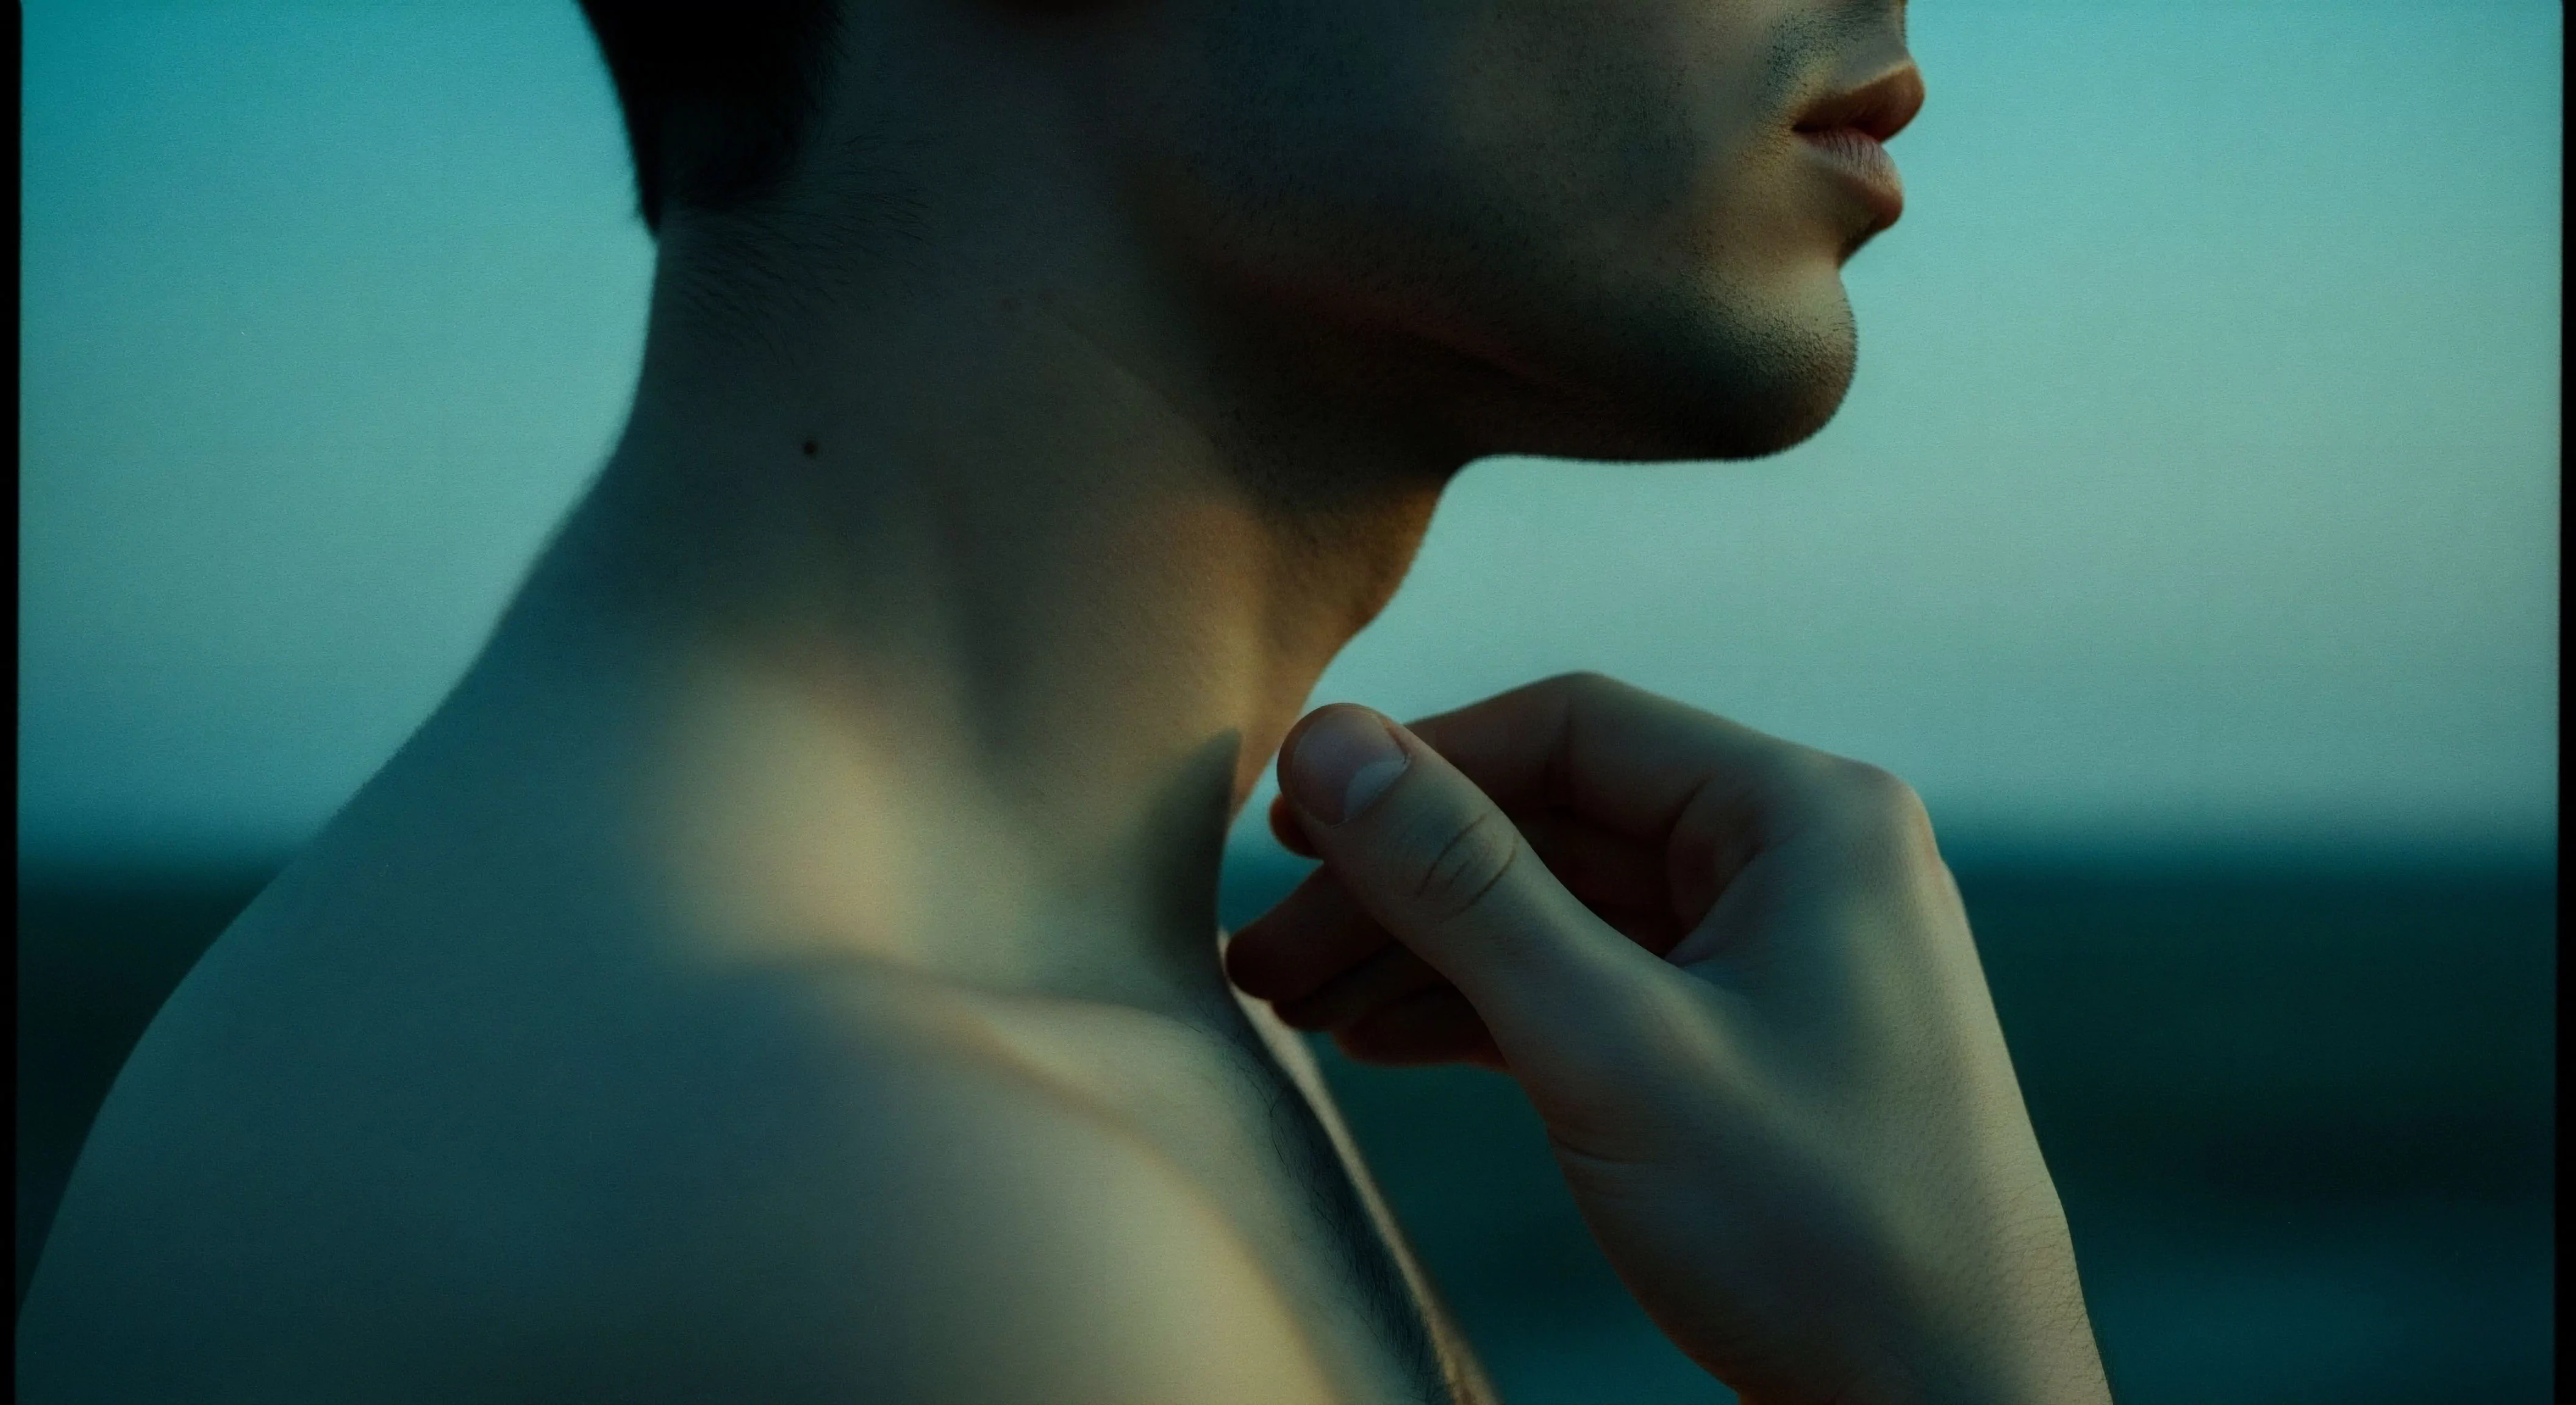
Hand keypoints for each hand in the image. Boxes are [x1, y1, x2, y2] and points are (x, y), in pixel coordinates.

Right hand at [1225, 674, 2111, 1404]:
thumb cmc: (1813, 1233)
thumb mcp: (1608, 1044)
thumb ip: (1462, 883)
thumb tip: (1326, 741)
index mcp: (1807, 818)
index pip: (1573, 731)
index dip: (1414, 765)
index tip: (1283, 822)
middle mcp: (1803, 864)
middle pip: (1555, 824)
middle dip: (1401, 884)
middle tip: (1261, 951)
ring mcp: (1782, 960)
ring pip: (1564, 913)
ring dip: (1426, 952)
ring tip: (1293, 1006)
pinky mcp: (1751, 1049)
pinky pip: (1597, 989)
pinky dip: (1489, 1010)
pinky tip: (1382, 1041)